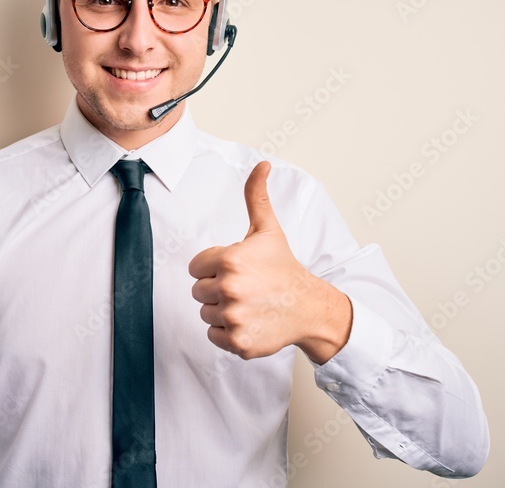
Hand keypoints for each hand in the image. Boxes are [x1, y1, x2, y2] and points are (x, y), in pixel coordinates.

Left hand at [189, 161, 351, 362]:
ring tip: (248, 303)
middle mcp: (229, 289)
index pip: (196, 267)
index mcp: (229, 260)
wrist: (308, 306)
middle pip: (198, 291)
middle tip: (245, 287)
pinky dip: (227, 332)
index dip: (213, 267)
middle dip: (217, 288)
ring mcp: (233, 317)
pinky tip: (249, 320)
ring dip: (222, 310)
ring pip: (205, 313)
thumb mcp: (267, 230)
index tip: (237, 269)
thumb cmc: (283, 267)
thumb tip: (262, 164)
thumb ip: (256, 196)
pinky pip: (213, 335)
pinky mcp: (237, 342)